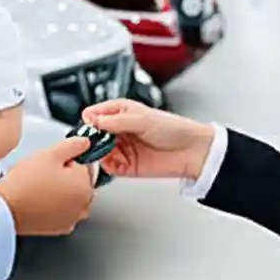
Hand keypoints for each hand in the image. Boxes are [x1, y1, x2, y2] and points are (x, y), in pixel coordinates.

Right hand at [0, 136, 93, 235]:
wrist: (6, 208)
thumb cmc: (25, 183)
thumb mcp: (50, 154)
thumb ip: (73, 145)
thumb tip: (85, 143)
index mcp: (85, 186)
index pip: (83, 165)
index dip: (65, 160)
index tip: (52, 163)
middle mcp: (83, 206)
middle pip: (79, 183)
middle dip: (66, 177)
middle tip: (44, 174)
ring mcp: (71, 219)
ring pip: (71, 198)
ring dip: (62, 192)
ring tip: (41, 187)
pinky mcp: (58, 229)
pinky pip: (62, 212)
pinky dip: (55, 207)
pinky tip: (40, 200)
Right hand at [81, 99, 215, 179]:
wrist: (191, 152)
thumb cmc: (173, 129)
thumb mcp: (142, 119)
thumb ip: (115, 121)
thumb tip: (93, 120)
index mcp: (122, 112)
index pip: (96, 114)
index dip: (90, 120)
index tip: (87, 125)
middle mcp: (119, 130)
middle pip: (95, 134)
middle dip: (91, 138)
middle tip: (91, 141)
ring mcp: (122, 149)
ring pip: (99, 151)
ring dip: (97, 153)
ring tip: (102, 152)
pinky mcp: (126, 166)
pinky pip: (109, 167)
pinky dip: (106, 166)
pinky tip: (109, 162)